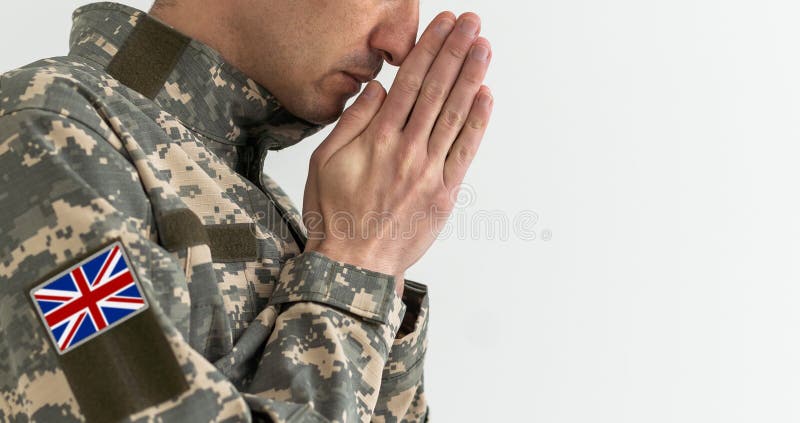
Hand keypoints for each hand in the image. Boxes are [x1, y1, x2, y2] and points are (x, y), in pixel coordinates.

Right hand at [302, 12, 493, 293]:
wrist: (354, 263)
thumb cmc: (335, 214)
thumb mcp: (325, 162)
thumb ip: (352, 122)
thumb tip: (376, 89)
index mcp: (377, 139)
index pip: (409, 83)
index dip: (428, 50)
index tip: (442, 26)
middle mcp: (407, 150)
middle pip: (436, 91)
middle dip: (455, 52)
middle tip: (471, 23)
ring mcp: (429, 172)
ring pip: (454, 115)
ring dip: (472, 78)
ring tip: (484, 47)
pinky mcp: (444, 194)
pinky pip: (464, 152)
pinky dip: (477, 123)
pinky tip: (486, 96)